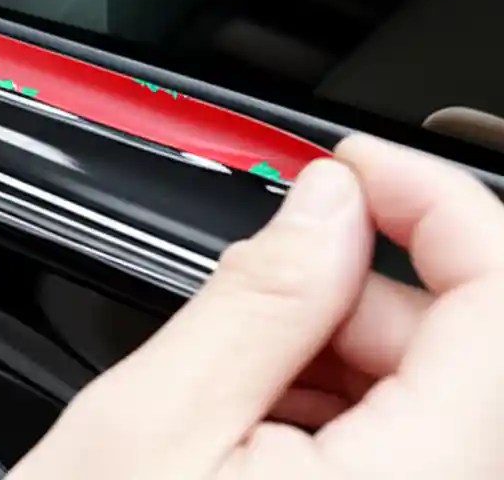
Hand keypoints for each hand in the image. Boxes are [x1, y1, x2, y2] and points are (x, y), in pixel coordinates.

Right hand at [10, 136, 503, 478]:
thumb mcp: (151, 426)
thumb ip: (256, 299)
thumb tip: (325, 203)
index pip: (503, 302)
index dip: (439, 203)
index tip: (357, 170)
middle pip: (472, 349)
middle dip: (362, 294)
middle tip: (254, 299)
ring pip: (444, 398)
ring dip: (344, 360)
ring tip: (233, 391)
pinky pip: (416, 451)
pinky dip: (345, 418)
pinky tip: (260, 439)